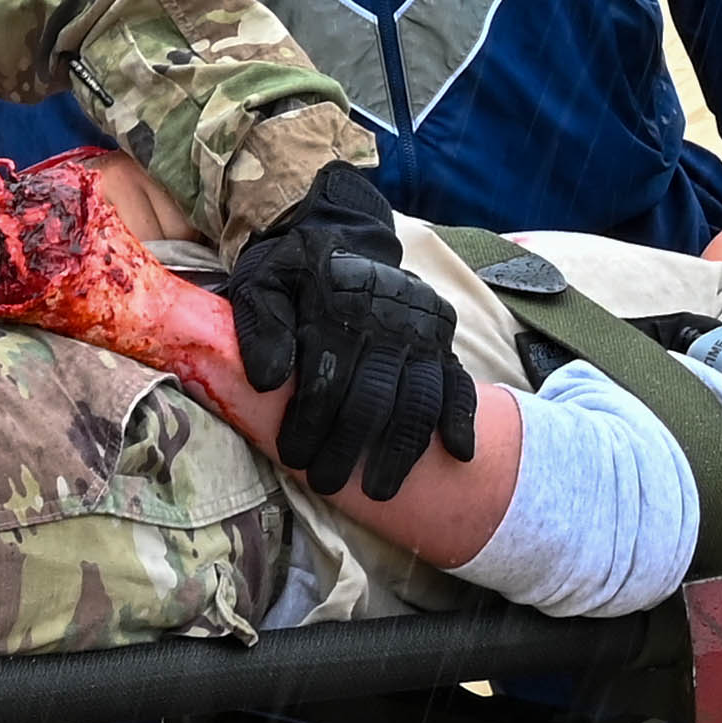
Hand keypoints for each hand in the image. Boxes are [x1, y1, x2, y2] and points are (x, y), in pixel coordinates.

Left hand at [225, 165, 478, 502]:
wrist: (337, 231)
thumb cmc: (291, 270)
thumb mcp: (260, 286)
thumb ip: (261, 329)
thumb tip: (269, 380)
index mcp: (339, 306)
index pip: (327, 380)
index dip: (309, 424)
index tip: (294, 458)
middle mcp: (390, 318)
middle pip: (373, 398)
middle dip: (349, 448)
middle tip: (328, 484)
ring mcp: (423, 330)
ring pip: (418, 400)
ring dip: (401, 451)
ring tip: (383, 491)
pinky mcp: (443, 338)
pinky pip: (459, 382)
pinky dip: (461, 419)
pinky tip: (458, 454)